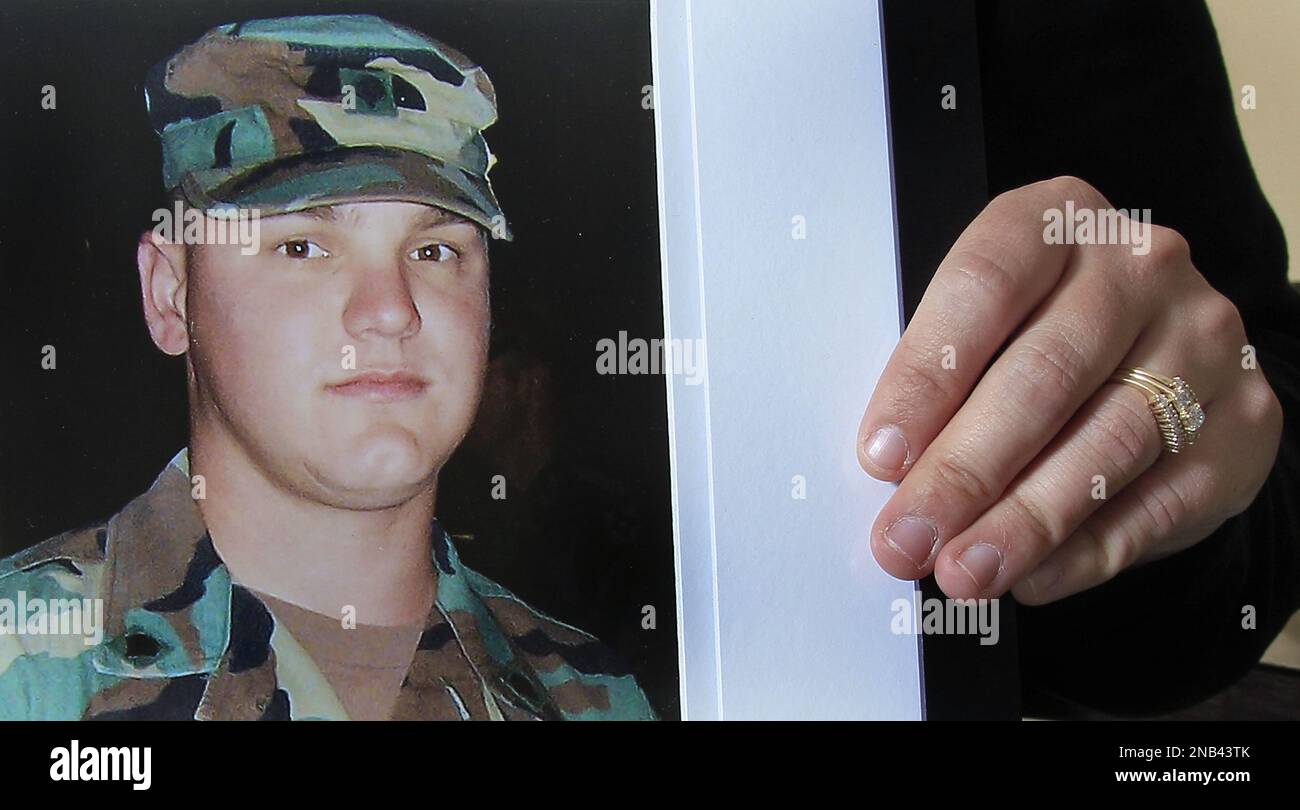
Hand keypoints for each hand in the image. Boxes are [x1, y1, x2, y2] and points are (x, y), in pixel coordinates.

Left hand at [856, 176, 1282, 603]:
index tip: (880, 456)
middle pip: (1044, 375)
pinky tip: (1032, 578)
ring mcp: (1202, 344)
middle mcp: (1140, 269)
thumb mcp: (986, 319)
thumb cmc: (1037, 331)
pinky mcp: (1242, 423)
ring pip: (1105, 445)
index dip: (926, 376)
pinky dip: (1089, 550)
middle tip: (907, 538)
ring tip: (963, 571)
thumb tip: (891, 472)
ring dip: (1024, 522)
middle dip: (964, 470)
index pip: (984, 286)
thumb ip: (942, 373)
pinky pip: (1160, 501)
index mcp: (1057, 221)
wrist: (1164, 349)